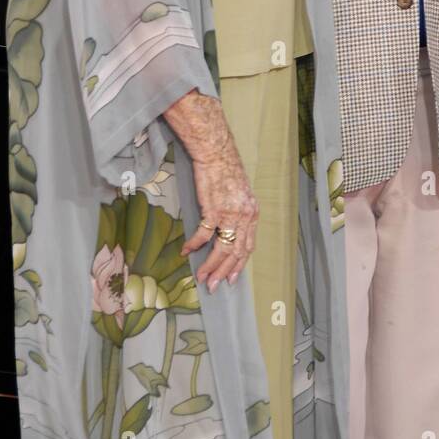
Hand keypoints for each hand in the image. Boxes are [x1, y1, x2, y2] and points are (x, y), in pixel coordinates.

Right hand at [180, 143, 258, 293]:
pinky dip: (194, 245)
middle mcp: (244, 216)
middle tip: (214, 285)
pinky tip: (186, 251)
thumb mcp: (240, 194)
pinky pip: (203, 234)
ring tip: (202, 276)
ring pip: (222, 248)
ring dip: (211, 265)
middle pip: (237, 252)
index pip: (248, 246)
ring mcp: (229, 213)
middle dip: (225, 272)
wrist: (217, 153)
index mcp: (252, 213)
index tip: (232, 278)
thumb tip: (230, 230)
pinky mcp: (213, 209)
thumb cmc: (226, 170)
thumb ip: (239, 212)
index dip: (239, 264)